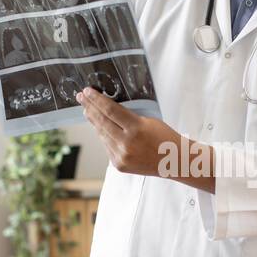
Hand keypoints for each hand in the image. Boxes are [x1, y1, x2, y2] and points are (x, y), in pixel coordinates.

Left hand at [76, 87, 213, 191]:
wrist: (174, 161)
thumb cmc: (165, 138)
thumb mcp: (148, 120)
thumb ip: (127, 116)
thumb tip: (106, 109)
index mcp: (136, 129)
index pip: (110, 111)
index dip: (96, 100)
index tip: (87, 92)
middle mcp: (127, 144)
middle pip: (102, 122)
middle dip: (90, 108)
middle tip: (81, 98)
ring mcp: (121, 156)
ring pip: (102, 135)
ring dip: (94, 122)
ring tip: (87, 110)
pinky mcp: (119, 165)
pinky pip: (107, 146)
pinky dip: (103, 136)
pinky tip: (100, 127)